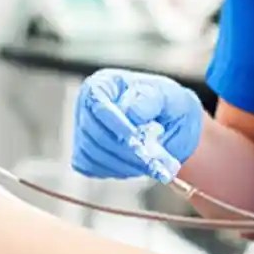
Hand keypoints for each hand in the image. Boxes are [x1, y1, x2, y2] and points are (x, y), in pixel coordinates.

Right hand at [71, 69, 202, 181]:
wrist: (171, 127)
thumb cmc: (168, 106)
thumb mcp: (168, 96)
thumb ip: (149, 100)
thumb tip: (131, 114)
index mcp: (104, 83)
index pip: (98, 104)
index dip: (115, 124)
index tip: (136, 138)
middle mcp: (87, 105)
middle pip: (92, 131)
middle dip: (123, 149)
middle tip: (151, 160)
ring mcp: (82, 129)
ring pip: (91, 152)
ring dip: (123, 163)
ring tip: (149, 164)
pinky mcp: (84, 153)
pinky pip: (92, 167)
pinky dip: (115, 170)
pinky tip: (135, 165)